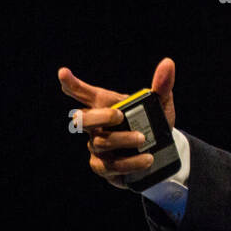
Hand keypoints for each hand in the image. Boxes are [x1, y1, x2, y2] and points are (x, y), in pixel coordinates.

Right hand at [59, 59, 175, 188]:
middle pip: (83, 120)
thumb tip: (168, 63)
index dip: (72, 84)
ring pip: (100, 144)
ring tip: (143, 139)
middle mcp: (97, 126)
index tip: (63, 72)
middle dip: (100, 116)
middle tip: (120, 115)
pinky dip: (129, 163)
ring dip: (122, 140)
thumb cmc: (153, 123)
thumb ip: (162, 85)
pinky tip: (146, 159)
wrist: (161, 152)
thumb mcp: (161, 104)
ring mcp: (98, 148)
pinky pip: (110, 167)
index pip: (84, 94)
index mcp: (107, 105)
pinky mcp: (104, 168)